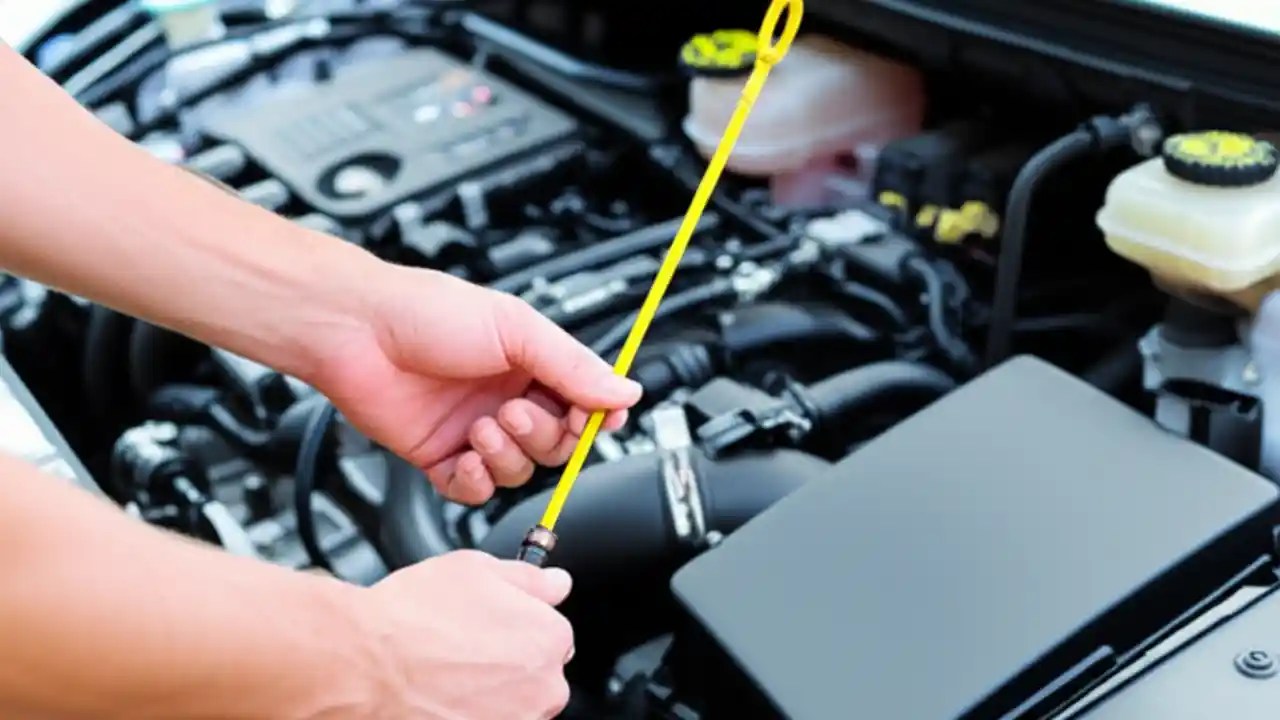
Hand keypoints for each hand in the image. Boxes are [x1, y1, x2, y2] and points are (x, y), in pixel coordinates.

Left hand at [310, 265, 641, 503]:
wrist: (355, 329)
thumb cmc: (425, 311)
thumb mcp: (516, 327)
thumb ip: (574, 365)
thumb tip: (625, 390)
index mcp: (531, 363)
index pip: (583, 404)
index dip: (594, 418)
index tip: (595, 419)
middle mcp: (506, 397)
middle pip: (556, 445)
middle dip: (543, 436)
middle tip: (515, 411)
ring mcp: (474, 429)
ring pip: (519, 470)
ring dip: (508, 456)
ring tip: (483, 426)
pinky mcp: (439, 456)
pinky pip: (474, 490)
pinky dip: (477, 482)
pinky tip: (467, 457)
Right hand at [362, 550, 574, 718]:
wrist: (365, 666)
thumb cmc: (414, 617)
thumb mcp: (477, 569)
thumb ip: (530, 578)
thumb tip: (557, 583)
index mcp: (549, 638)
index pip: (552, 631)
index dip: (517, 624)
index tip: (490, 624)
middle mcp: (543, 688)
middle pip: (537, 673)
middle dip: (508, 663)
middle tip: (463, 649)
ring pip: (514, 704)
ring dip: (491, 693)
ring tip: (446, 673)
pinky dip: (471, 713)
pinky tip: (442, 697)